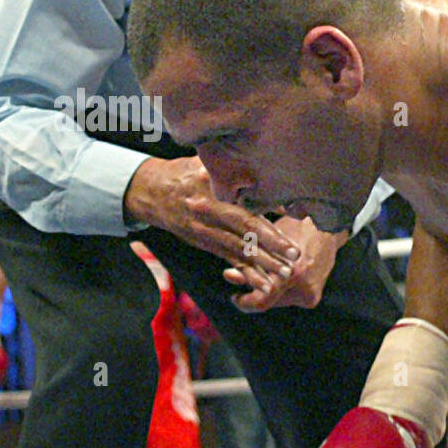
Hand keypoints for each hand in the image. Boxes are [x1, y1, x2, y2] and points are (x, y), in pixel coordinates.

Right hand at [123, 156, 299, 298]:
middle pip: (243, 228)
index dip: (269, 217)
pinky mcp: (206, 243)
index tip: (293, 223)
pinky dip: (248, 273)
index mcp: (211, 186)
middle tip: (294, 256)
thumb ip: (237, 171)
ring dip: (263, 263)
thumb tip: (274, 179)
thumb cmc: (189, 172)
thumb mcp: (208, 163)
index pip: (243, 205)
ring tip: (285, 273)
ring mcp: (205, 230)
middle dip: (271, 244)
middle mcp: (207, 209)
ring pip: (238, 248)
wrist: (153, 191)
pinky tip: (264, 284)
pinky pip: (230, 259)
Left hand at [223, 215, 346, 312]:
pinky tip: (276, 277)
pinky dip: (279, 289)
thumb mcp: (267, 240)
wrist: (328, 230)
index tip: (235, 297)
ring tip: (264, 274)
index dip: (244, 302)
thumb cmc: (295, 228)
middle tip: (246, 285)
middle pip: (269, 301)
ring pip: (277, 301)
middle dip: (256, 293)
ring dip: (267, 290)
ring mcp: (311, 295)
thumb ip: (248, 260)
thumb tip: (227, 276)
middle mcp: (305, 288)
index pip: (262, 301)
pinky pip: (288, 298)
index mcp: (294, 273)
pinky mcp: (314, 297)